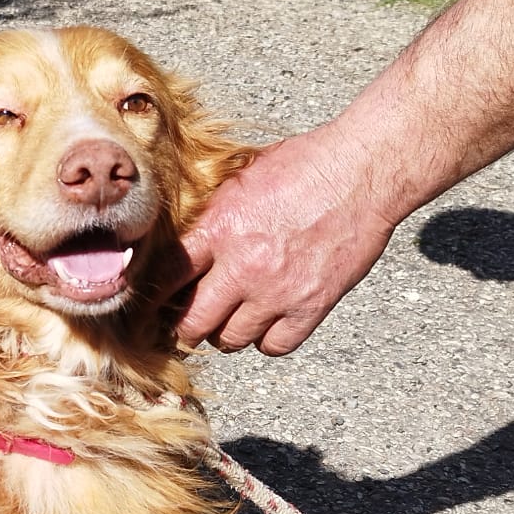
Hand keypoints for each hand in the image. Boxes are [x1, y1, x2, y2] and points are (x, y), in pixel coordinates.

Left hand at [169, 130, 397, 354]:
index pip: (166, 278)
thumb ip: (210, 219)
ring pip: (231, 340)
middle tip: (191, 320)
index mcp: (219, 229)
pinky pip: (274, 346)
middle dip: (187, 325)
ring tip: (232, 319)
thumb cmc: (302, 166)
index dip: (153, 299)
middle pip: (193, 322)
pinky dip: (267, 340)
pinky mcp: (312, 305)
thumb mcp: (240, 181)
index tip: (150, 308)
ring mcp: (278, 290)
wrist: (363, 171)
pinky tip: (268, 323)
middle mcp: (244, 265)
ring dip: (227, 334)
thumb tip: (178, 248)